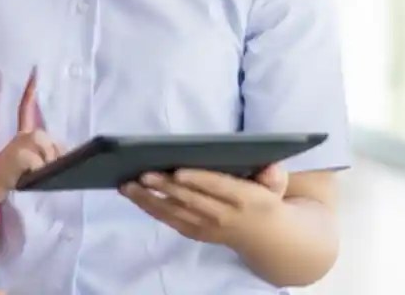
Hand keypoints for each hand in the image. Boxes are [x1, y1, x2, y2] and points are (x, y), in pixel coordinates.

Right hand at [0, 69, 60, 198]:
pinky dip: (39, 169)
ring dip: (47, 163)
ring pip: (47, 148)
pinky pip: (39, 161)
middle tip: (43, 167)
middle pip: (47, 138)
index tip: (34, 73)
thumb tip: (63, 151)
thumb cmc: (17, 172)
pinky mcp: (19, 154)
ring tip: (36, 171)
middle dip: (54, 154)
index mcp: (25, 133)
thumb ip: (49, 151)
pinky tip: (31, 174)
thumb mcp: (35, 158)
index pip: (27, 108)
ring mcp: (20, 143)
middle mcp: (22, 134)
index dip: (30, 91)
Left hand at [121, 164, 289, 246]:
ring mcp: (207, 228)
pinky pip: (170, 221)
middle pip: (190, 200)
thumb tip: (271, 167)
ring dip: (149, 199)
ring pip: (175, 213)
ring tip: (128, 185)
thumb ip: (273, 176)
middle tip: (142, 173)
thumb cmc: (265, 199)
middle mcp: (224, 216)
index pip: (218, 187)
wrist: (266, 237)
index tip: (177, 171)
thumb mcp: (276, 186)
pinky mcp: (196, 234)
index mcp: (246, 199)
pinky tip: (135, 196)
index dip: (197, 180)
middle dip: (165, 187)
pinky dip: (151, 209)